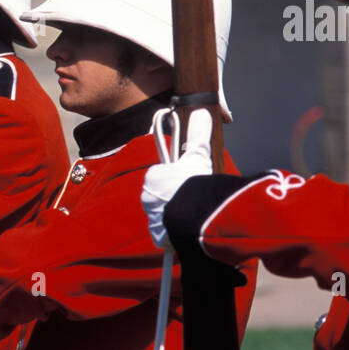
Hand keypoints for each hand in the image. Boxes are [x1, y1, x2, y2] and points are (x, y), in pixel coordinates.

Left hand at [141, 109, 212, 248]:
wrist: (192, 215)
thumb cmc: (193, 184)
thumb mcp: (198, 157)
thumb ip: (199, 136)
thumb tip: (201, 112)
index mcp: (153, 178)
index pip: (161, 177)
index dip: (176, 180)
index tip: (188, 182)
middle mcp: (147, 198)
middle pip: (162, 197)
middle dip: (176, 198)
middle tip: (194, 199)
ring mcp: (152, 218)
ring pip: (164, 215)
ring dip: (177, 216)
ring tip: (194, 215)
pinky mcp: (159, 236)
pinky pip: (167, 233)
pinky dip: (176, 232)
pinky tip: (190, 229)